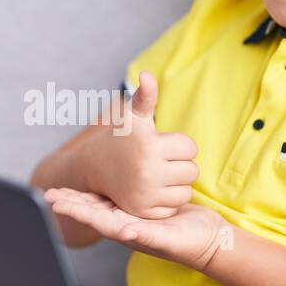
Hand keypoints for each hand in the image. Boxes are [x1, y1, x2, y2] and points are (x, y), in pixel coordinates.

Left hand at [43, 187, 230, 270]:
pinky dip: (108, 189)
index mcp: (127, 231)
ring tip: (66, 188)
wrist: (211, 242)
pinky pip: (121, 196)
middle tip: (49, 191)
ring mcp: (135, 217)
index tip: (54, 200)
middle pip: (93, 210)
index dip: (74, 208)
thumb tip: (125, 232)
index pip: (94, 218)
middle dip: (72, 201)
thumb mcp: (169, 239)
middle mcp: (126, 225)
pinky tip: (103, 181)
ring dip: (84, 195)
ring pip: (103, 203)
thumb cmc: (190, 244)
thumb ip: (146, 236)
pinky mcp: (145, 209)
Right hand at [79, 70, 199, 218]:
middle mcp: (148, 172)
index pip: (190, 148)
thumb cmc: (120, 137)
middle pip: (192, 171)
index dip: (178, 145)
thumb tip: (146, 74)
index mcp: (150, 146)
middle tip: (158, 161)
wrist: (94, 167)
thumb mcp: (133, 116)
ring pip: (186, 191)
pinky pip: (174, 206)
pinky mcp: (144, 211)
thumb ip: (145, 96)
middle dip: (179, 165)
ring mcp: (145, 194)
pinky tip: (152, 190)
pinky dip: (167, 200)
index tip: (160, 144)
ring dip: (176, 183)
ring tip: (156, 174)